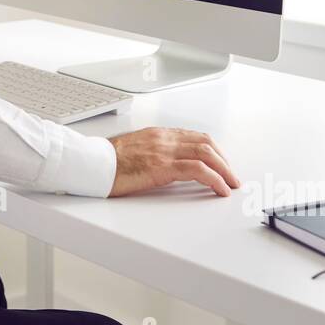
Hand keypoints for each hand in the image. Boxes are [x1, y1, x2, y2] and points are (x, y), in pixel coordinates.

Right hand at [107, 127, 239, 196]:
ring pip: (207, 154)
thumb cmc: (106, 161)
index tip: (220, 162)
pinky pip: (198, 171)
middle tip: (231, 175)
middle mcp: (164, 139)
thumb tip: (161, 165)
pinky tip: (220, 189)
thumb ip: (150, 153)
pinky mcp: (163, 166)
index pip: (194, 137)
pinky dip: (215, 179)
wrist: (93, 163)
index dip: (212, 150)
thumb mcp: (133, 151)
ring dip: (224, 170)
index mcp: (157, 134)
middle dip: (223, 160)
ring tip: (230, 184)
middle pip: (206, 144)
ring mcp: (165, 151)